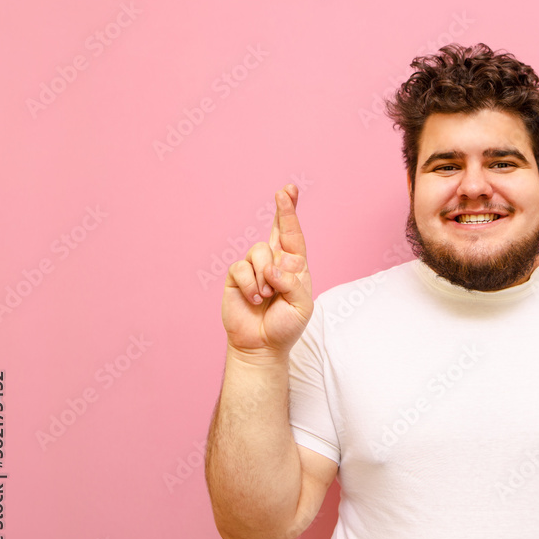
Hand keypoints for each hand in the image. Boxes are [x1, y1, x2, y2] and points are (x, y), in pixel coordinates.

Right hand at [222, 185, 313, 358]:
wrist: (261, 346)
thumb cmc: (285, 326)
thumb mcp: (301, 306)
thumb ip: (292, 283)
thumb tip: (272, 266)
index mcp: (295, 267)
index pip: (294, 236)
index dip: (290, 213)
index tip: (289, 191)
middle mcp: (275, 262)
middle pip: (277, 229)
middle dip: (282, 209)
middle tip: (284, 192)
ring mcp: (255, 268)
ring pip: (259, 251)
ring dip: (265, 276)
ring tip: (267, 297)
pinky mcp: (237, 276)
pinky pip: (242, 268)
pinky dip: (251, 285)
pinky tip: (254, 299)